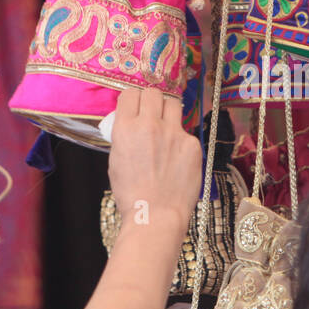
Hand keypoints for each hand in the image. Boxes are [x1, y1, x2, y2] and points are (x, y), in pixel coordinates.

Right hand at [107, 88, 201, 237]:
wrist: (155, 215)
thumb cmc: (132, 194)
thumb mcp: (116, 161)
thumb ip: (124, 137)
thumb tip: (131, 125)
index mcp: (126, 128)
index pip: (130, 94)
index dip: (132, 100)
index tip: (134, 106)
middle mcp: (150, 125)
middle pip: (153, 93)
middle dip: (151, 100)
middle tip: (151, 112)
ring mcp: (174, 133)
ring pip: (173, 104)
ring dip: (168, 111)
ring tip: (166, 126)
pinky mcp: (192, 144)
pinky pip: (186, 132)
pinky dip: (181, 140)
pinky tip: (176, 157)